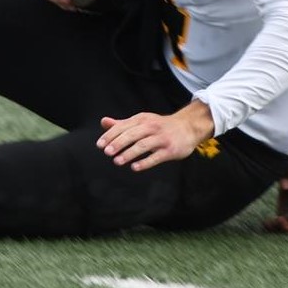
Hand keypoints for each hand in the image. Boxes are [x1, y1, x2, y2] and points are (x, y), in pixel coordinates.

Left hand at [97, 102, 214, 171]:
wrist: (188, 127)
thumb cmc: (160, 126)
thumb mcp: (142, 121)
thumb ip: (123, 123)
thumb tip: (104, 122)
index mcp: (143, 120)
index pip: (124, 126)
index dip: (111, 135)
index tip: (100, 145)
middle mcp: (152, 127)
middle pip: (133, 134)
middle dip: (119, 143)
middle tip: (107, 152)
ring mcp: (161, 139)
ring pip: (143, 145)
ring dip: (129, 153)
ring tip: (117, 161)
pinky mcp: (170, 150)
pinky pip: (156, 157)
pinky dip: (145, 162)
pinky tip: (135, 167)